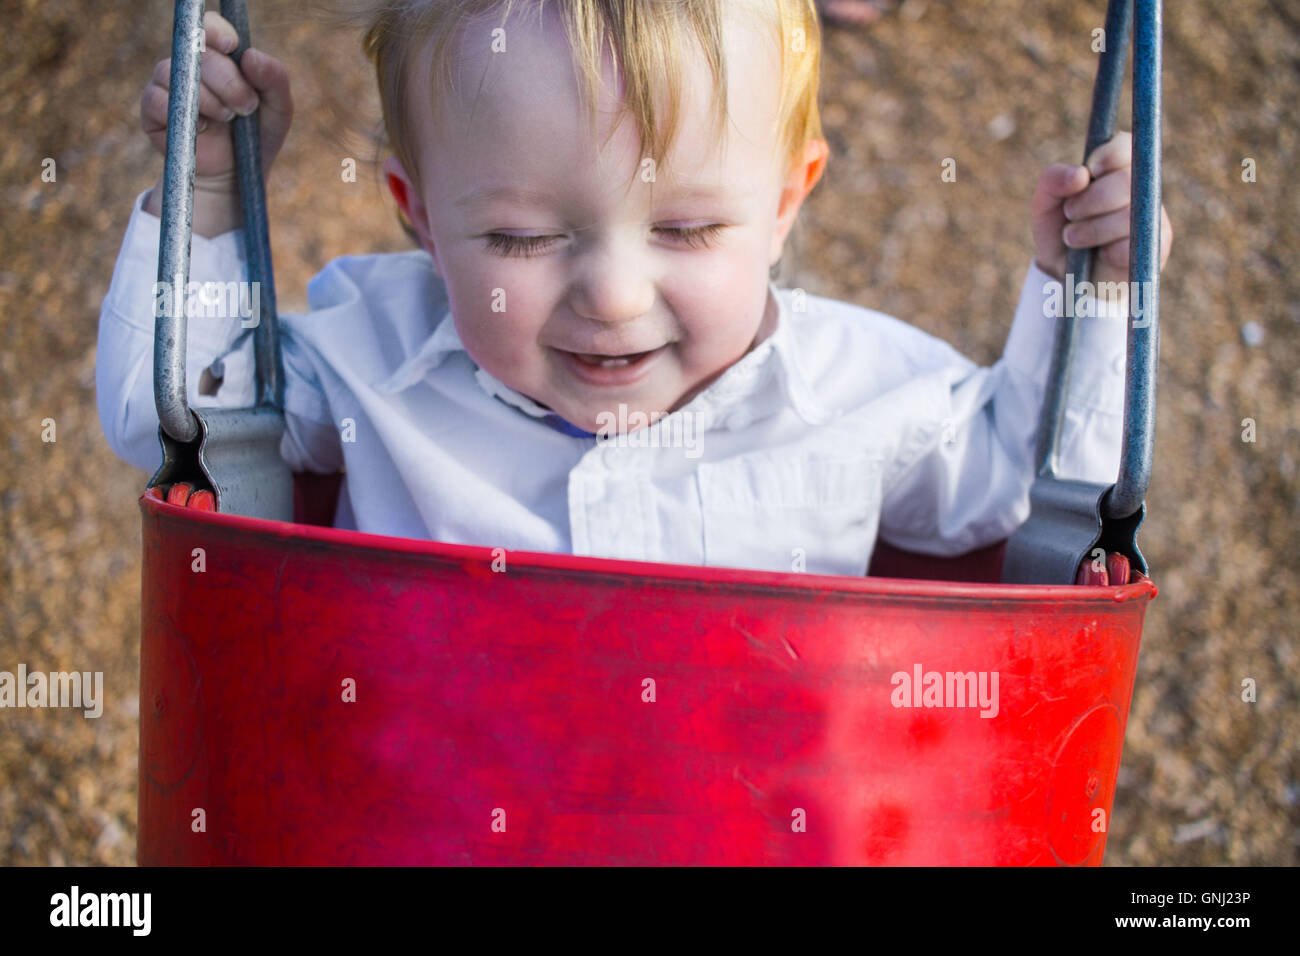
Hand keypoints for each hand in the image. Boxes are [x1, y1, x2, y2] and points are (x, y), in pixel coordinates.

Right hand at [140, 11, 292, 234]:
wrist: (236, 175)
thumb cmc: (256, 136)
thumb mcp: (278, 110)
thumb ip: (274, 79)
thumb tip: (250, 56)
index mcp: (219, 57)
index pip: (207, 27)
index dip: (216, 31)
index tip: (232, 47)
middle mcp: (189, 64)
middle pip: (197, 52)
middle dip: (227, 80)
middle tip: (245, 108)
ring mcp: (167, 85)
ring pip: (176, 74)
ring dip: (209, 99)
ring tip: (226, 119)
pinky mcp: (152, 110)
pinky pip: (158, 100)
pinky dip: (184, 115)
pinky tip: (202, 129)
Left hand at [1030, 131, 1171, 286]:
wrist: (1067, 276)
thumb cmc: (1060, 231)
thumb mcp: (1045, 206)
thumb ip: (1052, 181)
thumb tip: (1080, 174)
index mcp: (1115, 168)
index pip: (1125, 146)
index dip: (1108, 156)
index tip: (1089, 172)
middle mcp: (1140, 187)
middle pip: (1125, 181)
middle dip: (1090, 200)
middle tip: (1071, 213)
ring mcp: (1151, 215)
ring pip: (1128, 215)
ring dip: (1093, 229)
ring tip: (1074, 238)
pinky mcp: (1157, 245)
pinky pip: (1134, 244)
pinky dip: (1109, 251)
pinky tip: (1102, 254)